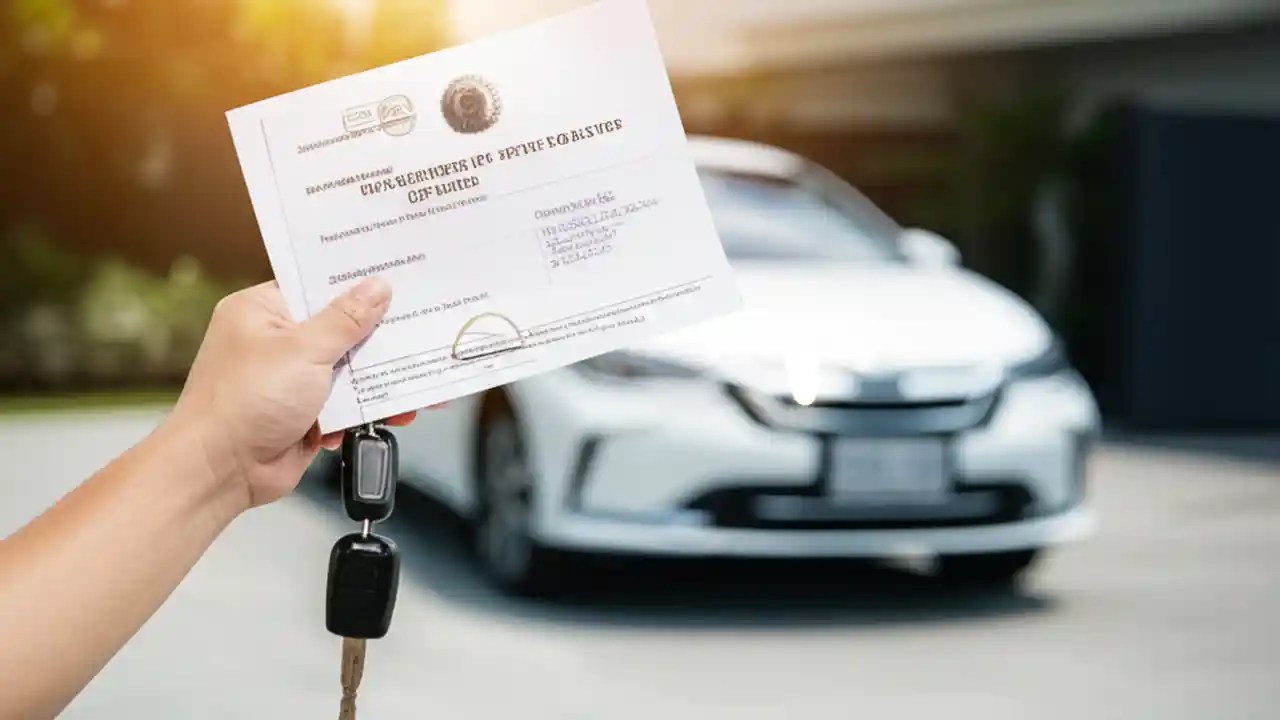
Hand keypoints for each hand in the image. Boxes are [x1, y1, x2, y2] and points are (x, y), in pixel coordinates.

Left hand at [171, 278, 415, 508]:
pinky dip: (370, 409)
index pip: (317, 285)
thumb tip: (376, 288)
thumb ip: (346, 320)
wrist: (221, 471)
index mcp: (263, 311)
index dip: (358, 283)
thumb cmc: (242, 402)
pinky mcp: (307, 414)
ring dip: (381, 378)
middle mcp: (276, 342)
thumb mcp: (302, 350)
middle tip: (422, 329)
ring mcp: (292, 380)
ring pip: (350, 370)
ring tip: (420, 379)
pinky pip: (349, 404)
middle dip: (380, 337)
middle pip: (341, 329)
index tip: (398, 277)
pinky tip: (399, 412)